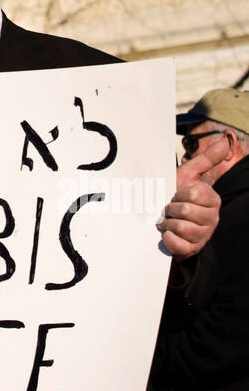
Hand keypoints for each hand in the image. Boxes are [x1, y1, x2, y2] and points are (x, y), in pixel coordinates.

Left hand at [158, 136, 227, 260]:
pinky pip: (177, 244)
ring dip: (167, 223)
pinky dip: (167, 238)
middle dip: (170, 208)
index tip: (177, 195)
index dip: (179, 193)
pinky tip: (168, 235)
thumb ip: (206, 159)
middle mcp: (212, 219)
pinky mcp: (192, 251)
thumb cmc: (176, 197)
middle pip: (185, 210)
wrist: (164, 222)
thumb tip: (226, 140)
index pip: (193, 194)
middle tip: (170, 209)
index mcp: (213, 200)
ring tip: (168, 221)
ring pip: (180, 227)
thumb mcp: (189, 175)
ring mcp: (203, 236)